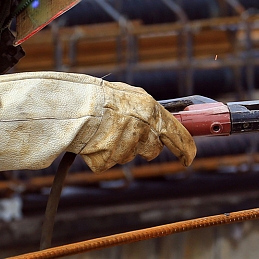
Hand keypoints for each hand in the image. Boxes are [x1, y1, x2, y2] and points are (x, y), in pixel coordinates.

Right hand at [0, 72, 195, 173]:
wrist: (69, 107)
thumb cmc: (98, 98)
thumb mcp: (128, 96)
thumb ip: (147, 109)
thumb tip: (166, 121)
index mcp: (150, 109)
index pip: (178, 134)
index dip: (186, 149)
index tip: (189, 158)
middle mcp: (142, 128)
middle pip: (152, 149)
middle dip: (143, 145)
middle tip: (126, 133)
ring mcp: (124, 146)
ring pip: (129, 156)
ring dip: (119, 148)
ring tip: (103, 131)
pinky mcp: (107, 159)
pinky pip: (109, 162)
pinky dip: (100, 155)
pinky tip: (93, 140)